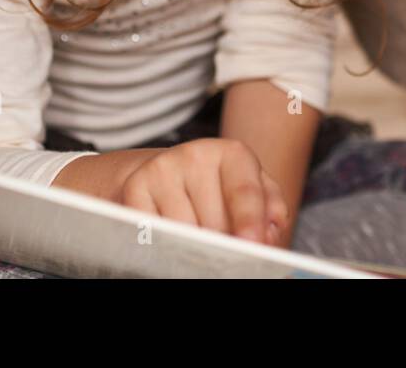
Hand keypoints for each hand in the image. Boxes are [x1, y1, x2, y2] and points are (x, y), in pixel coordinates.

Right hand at [117, 139, 289, 244]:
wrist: (164, 174)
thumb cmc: (216, 190)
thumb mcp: (248, 190)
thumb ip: (268, 209)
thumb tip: (270, 233)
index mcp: (232, 154)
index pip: (245, 191)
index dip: (250, 220)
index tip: (252, 243)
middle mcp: (196, 154)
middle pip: (215, 221)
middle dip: (222, 244)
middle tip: (222, 252)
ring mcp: (162, 168)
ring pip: (184, 231)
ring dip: (192, 248)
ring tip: (195, 242)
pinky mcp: (135, 186)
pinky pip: (154, 232)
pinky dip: (164, 245)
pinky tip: (170, 240)